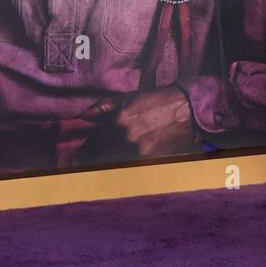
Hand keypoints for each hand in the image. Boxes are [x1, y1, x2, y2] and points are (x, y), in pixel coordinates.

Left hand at [73, 85, 195, 161]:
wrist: (188, 109)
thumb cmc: (158, 101)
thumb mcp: (128, 97)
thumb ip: (102, 107)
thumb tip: (82, 116)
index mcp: (117, 121)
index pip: (90, 146)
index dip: (81, 156)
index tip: (76, 160)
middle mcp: (125, 138)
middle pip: (98, 160)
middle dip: (90, 164)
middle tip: (84, 167)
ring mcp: (139, 152)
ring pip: (113, 166)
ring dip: (106, 167)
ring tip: (104, 166)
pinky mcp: (152, 161)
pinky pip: (130, 168)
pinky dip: (124, 169)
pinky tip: (123, 166)